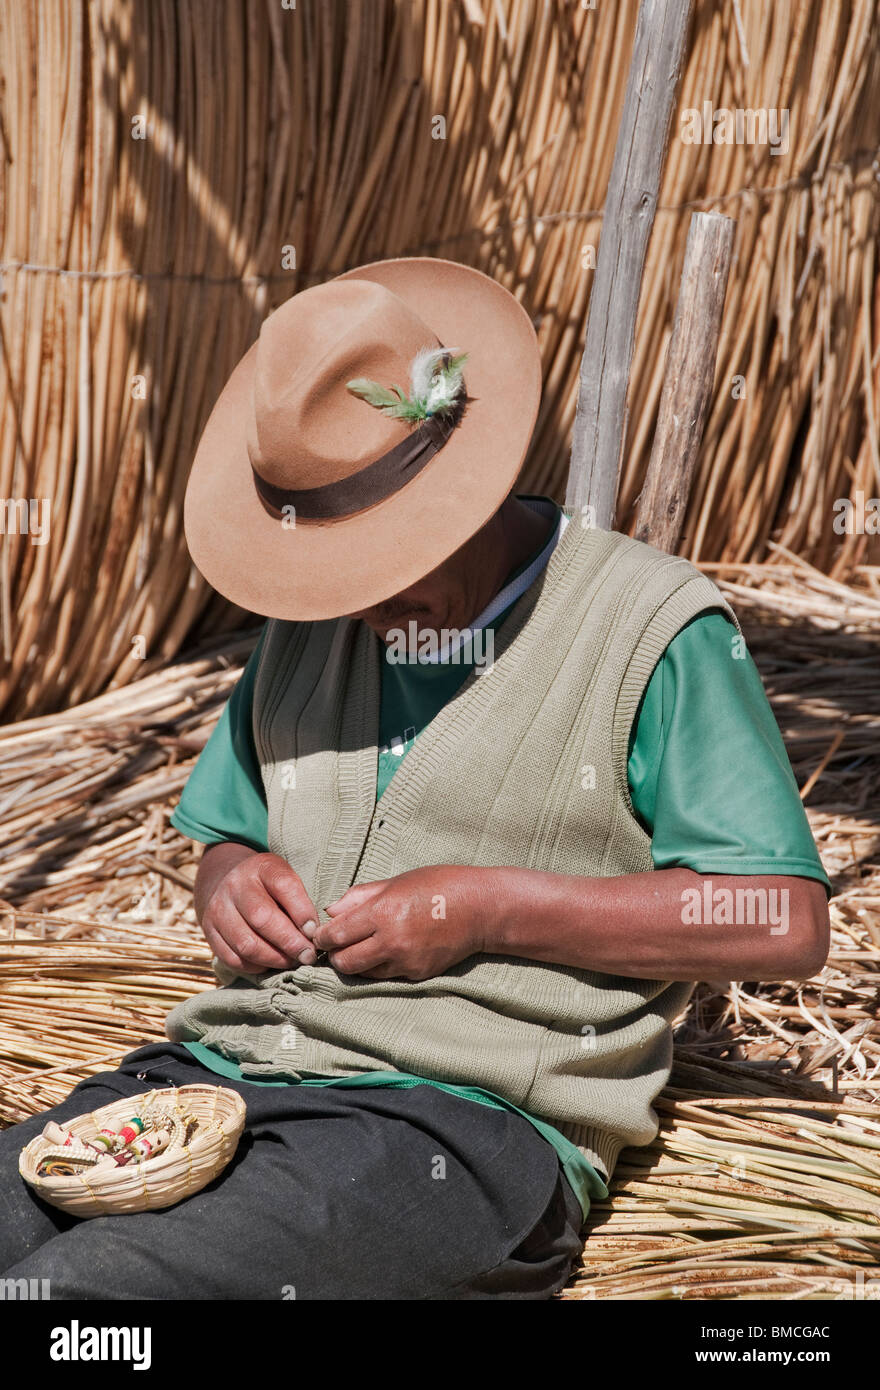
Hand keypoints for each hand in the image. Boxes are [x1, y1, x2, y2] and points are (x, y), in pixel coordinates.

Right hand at [200, 850, 319, 973]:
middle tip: (308, 955)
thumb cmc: (268, 885)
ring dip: (274, 959)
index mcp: (262, 867)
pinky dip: (254, 966)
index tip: (315, 932)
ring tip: (291, 962)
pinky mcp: (209, 930)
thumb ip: (300, 901)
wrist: (227, 880)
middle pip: (262, 918)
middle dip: (290, 942)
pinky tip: (269, 964)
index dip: (302, 912)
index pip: (284, 886)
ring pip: (246, 943)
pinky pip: (232, 957)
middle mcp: (236, 885)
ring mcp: (219, 908)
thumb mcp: (285, 879)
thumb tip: (312, 935)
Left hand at [311, 866, 489, 980]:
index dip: (322, 936)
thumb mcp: (396, 882)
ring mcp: (406, 961)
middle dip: (335, 954)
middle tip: (338, 944)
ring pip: (363, 973)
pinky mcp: (417, 974)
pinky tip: (387, 951)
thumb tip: (331, 911)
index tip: (321, 933)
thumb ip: (359, 897)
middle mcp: (392, 941)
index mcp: (383, 912)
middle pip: (344, 962)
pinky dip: (380, 966)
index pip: (335, 935)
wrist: (480, 909)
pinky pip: (386, 975)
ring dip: (357, 962)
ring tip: (363, 946)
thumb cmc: (438, 885)